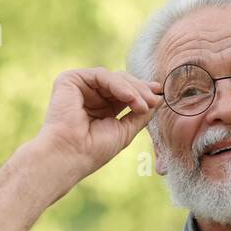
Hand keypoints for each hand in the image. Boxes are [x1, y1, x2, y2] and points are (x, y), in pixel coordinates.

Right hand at [36, 67, 162, 181]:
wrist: (70, 155)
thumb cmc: (94, 150)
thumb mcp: (125, 131)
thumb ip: (140, 114)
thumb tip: (158, 99)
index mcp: (102, 107)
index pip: (125, 93)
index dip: (143, 92)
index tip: (160, 94)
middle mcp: (90, 95)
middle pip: (122, 82)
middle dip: (141, 90)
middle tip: (155, 100)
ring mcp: (80, 87)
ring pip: (114, 78)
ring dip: (133, 90)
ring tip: (143, 105)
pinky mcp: (70, 80)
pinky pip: (101, 75)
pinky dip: (119, 85)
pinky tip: (130, 98)